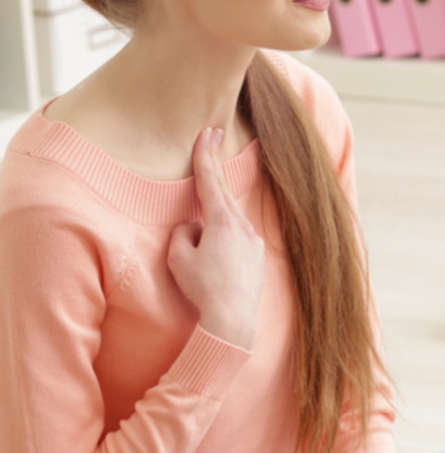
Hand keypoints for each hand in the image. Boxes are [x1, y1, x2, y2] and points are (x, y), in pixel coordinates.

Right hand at [167, 127, 264, 349]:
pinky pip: (237, 239)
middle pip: (224, 192)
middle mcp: (243, 226)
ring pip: (229, 220)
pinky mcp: (258, 256)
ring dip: (214, 219)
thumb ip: (183, 233)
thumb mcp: (179, 257)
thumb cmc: (203, 288)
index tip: (208, 132)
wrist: (232, 320)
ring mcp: (254, 241)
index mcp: (222, 221)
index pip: (210, 180)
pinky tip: (217, 261)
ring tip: (202, 247)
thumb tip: (194, 227)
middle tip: (214, 136)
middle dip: (215, 168)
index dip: (206, 155)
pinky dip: (224, 238)